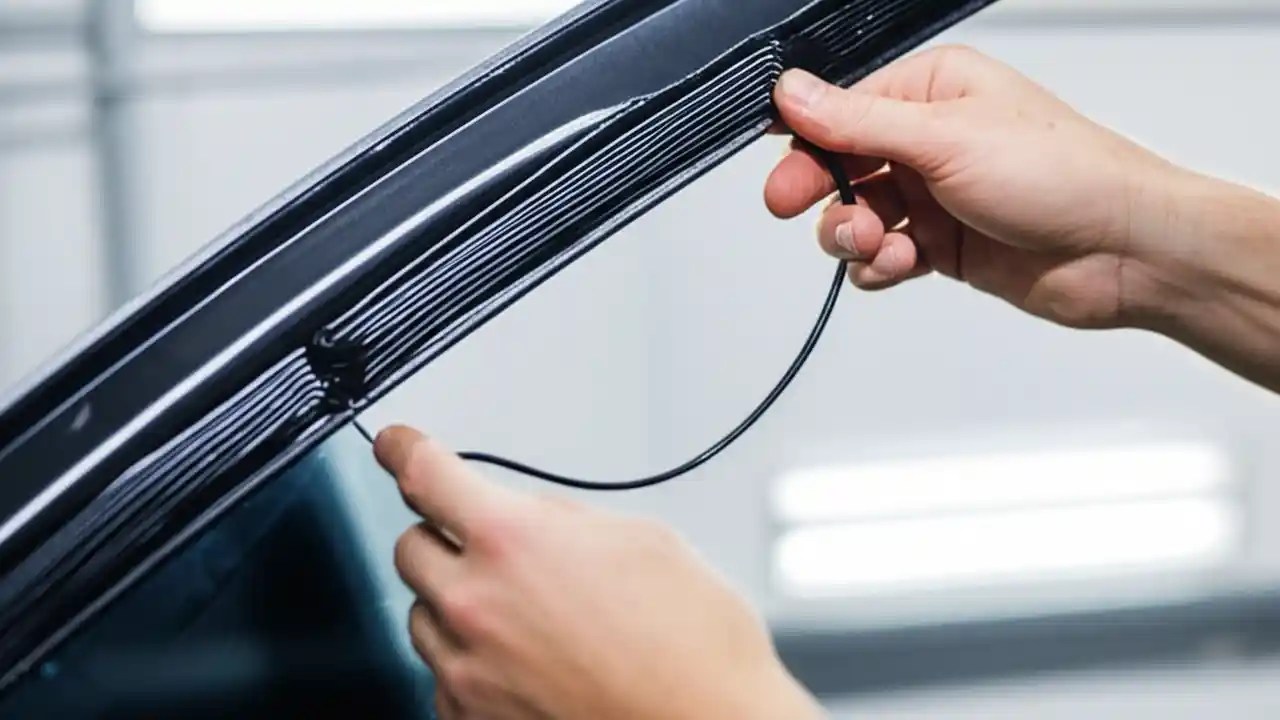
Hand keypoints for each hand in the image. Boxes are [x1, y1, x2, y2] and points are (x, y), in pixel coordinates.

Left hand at [374, 426, 822, 719]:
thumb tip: (531, 518)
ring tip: (526, 615)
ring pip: (423, 614)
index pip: (424, 474)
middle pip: (410, 546)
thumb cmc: (693, 646)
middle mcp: (475, 605)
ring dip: (456, 601)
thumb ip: (562, 520)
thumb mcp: (641, 541)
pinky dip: (470, 660)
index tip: (395, 444)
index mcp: (512, 541)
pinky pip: (443, 675)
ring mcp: (467, 671)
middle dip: (444, 535)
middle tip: (493, 546)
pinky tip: (526, 661)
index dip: (403, 449)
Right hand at [766, 45, 1186, 329]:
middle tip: (796, 210)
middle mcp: (930, 139)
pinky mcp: (942, 244)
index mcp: (933, 90)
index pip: (841, 111)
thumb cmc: (1062, 175)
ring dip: (855, 235)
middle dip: (823, 194)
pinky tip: (902, 264)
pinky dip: (881, 266)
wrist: (1123, 251)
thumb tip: (793, 93)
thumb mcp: (946, 138)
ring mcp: (934, 195)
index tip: (784, 176)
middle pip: (840, 166)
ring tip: (881, 244)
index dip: (806, 145)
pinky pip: (883, 256)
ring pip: (856, 216)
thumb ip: (859, 122)